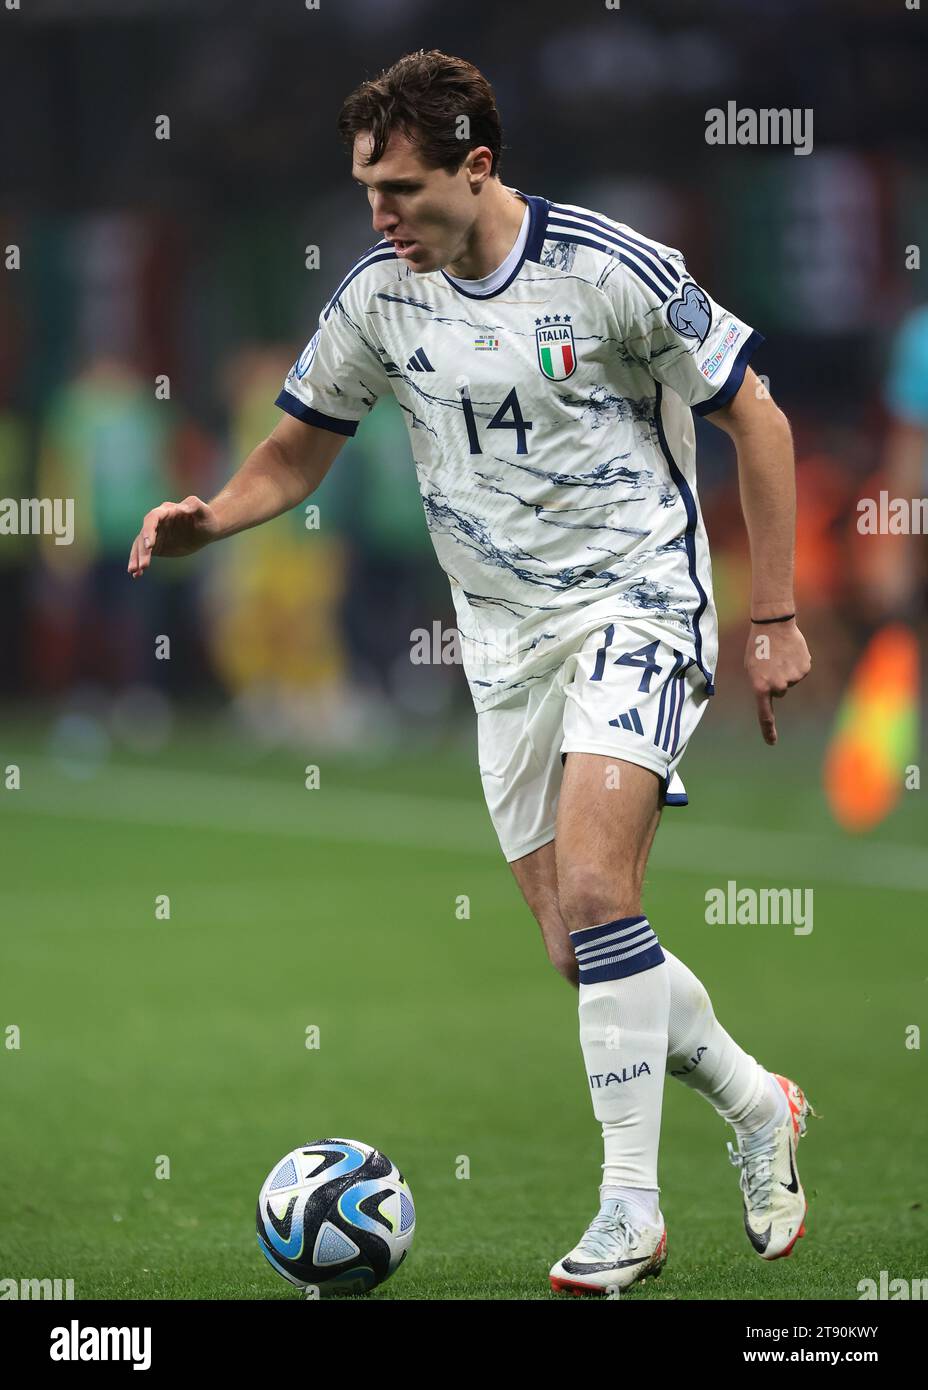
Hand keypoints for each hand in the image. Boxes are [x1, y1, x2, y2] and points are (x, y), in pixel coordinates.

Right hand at [127, 496, 219, 577]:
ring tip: (135, 571)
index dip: (149, 531)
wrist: (207, 529)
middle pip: (144, 535)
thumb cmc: (206, 517)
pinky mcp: (157, 546)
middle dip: (141, 550)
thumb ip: (194, 505)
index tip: (150, 546)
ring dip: (137, 558)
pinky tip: (137, 574)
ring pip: (141, 546)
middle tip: (143, 565)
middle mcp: (157, 522)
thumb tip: (182, 508)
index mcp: (166, 511)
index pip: (152, 518)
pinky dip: (140, 563)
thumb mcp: (204, 511)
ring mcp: (155, 534)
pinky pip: (145, 554)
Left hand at [744, 619, 811, 745]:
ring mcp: (793, 678)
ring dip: (785, 670)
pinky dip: (796, 664)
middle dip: (776, 680)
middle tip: (770, 662)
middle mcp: (778, 686)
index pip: (764, 714)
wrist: (773, 624)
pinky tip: (790, 652)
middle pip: (780, 692)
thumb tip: (774, 692)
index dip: (767, 729)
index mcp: (760, 687)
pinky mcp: (805, 669)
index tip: (771, 742)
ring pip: (790, 681)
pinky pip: (800, 672)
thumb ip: (761, 684)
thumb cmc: (758, 646)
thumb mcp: (751, 667)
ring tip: (779, 654)